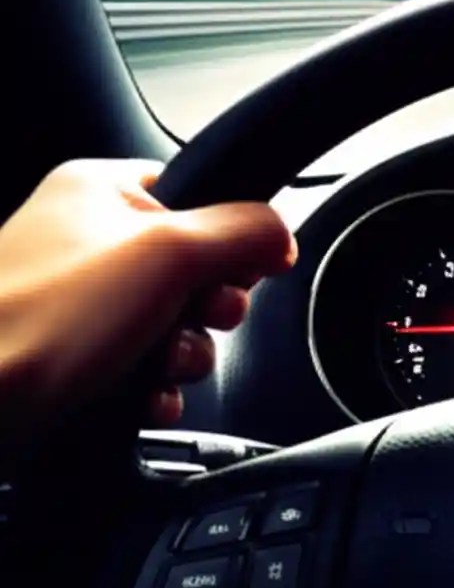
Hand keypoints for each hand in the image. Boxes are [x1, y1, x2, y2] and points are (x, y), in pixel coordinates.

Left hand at [0, 159, 294, 438]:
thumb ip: (243, 231)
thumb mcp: (170, 253)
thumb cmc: (38, 320)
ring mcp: (77, 303)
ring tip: (159, 365)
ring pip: (175, 325)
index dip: (232, 240)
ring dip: (185, 354)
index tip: (241, 270)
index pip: (202, 198)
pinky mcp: (73, 360)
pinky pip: (144, 369)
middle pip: (196, 269)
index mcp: (101, 192)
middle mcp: (86, 241)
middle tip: (198, 319)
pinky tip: (143, 396)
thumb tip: (281, 233)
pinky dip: (155, 387)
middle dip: (210, 310)